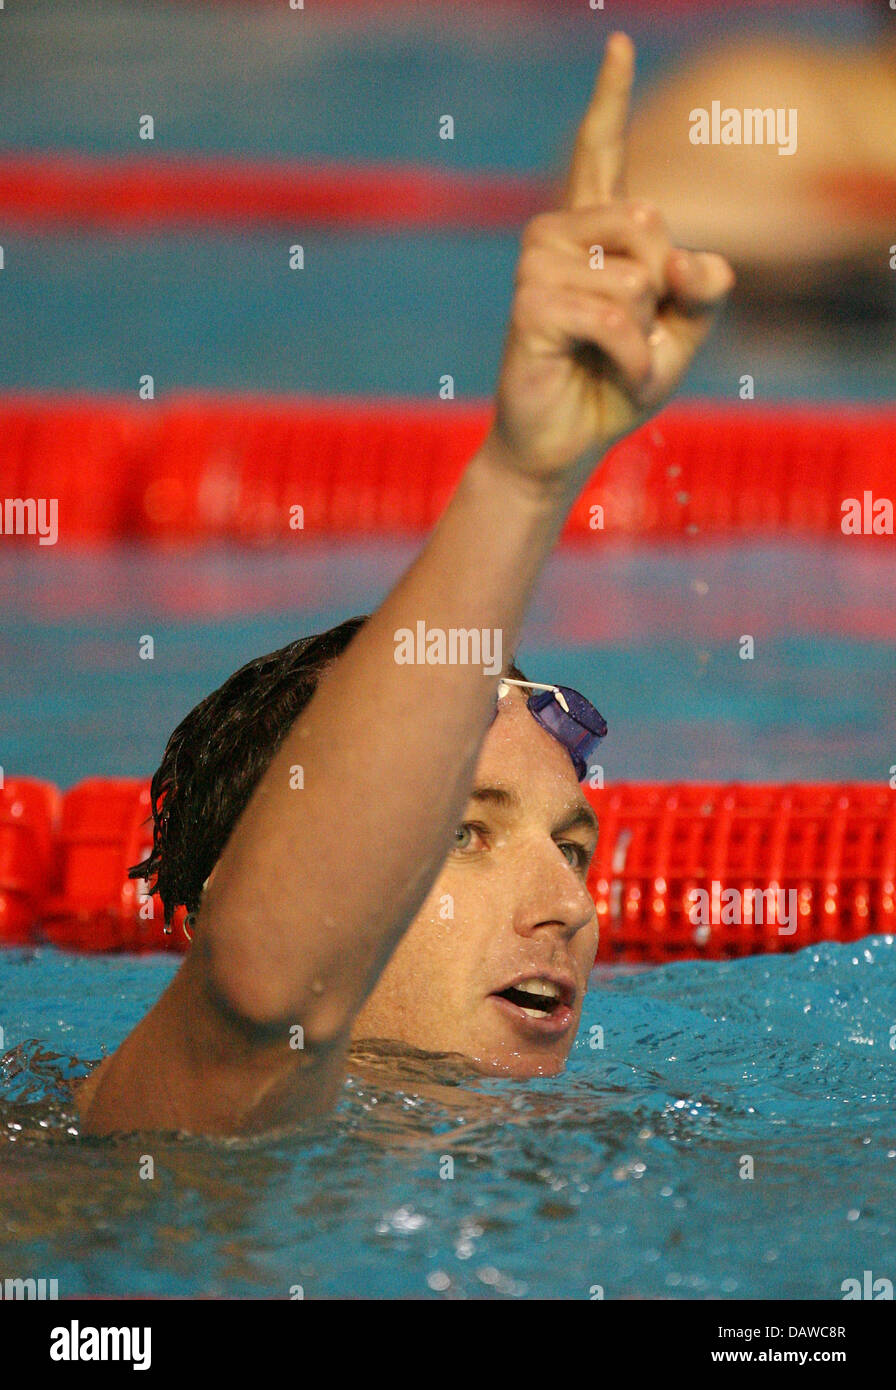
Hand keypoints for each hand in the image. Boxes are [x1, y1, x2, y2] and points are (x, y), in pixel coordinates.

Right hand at [487, 32, 734, 485]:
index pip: (601, 153)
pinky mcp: (530, 306)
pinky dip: (633, 359)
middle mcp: (557, 235)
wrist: (564, 444)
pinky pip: (616, 318)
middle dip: (662, 293)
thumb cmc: (614, 384)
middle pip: (649, 225)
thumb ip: (700, 289)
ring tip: (615, 359)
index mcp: (591, 231)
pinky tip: (615, 376)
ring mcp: (536, 266)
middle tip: (631, 335)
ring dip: (645, 335)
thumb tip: (693, 260)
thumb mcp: (679, 333)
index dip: (610, 98)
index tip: (619, 42)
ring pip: (635, 277)